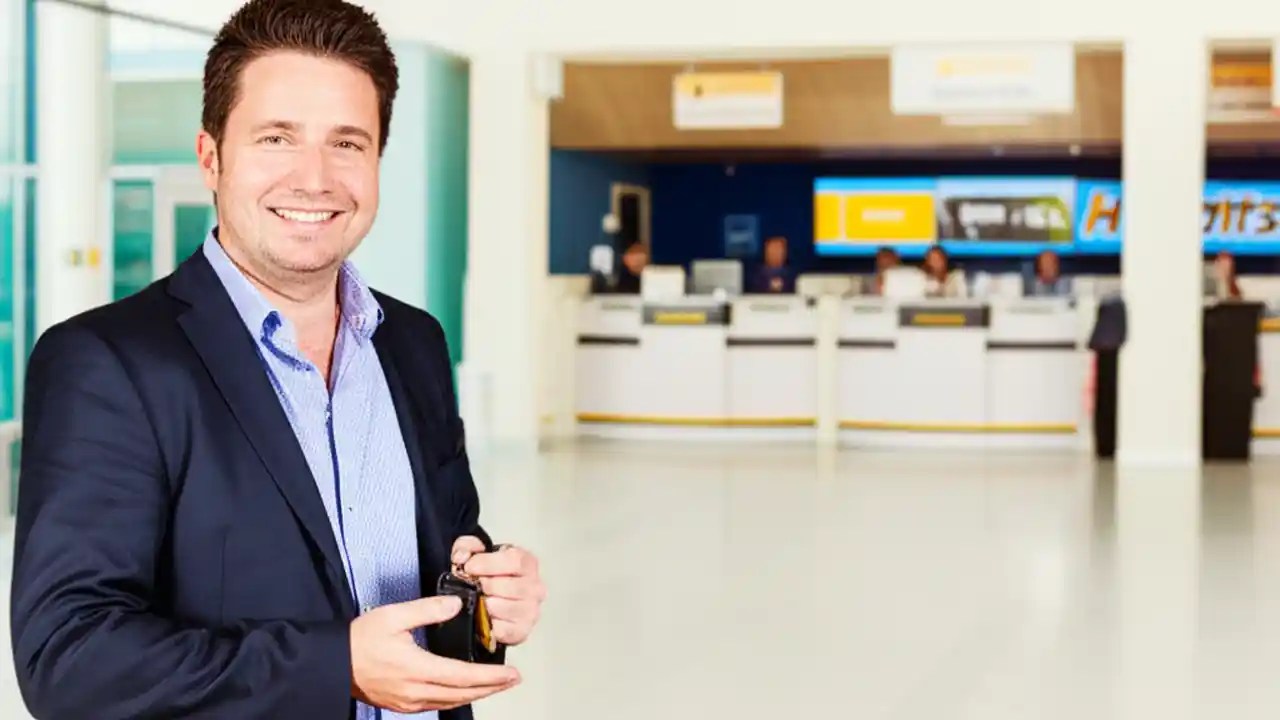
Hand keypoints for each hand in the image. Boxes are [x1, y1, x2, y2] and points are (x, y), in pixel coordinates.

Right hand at [351, 595, 521, 712]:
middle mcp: (416, 691)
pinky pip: (437, 705)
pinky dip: (457, 698)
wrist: (331, 663)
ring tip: (496, 685)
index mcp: (417, 669)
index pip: (464, 677)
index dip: (491, 676)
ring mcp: (409, 701)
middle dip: (492, 688)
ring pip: (452, 702)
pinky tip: (464, 690)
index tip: (511, 672)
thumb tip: (456, 605)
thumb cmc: (359, 639)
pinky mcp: (402, 704)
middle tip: (513, 679)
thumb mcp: (393, 616)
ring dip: (477, 694)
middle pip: (463, 694)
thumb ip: (427, 609)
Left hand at [452, 536, 546, 645]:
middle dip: (484, 586)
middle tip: (473, 585)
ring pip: (504, 607)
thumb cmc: (487, 576)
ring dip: (484, 604)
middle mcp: (536, 587)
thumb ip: (465, 547)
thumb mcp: (474, 553)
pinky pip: (502, 629)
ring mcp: (531, 611)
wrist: (489, 601)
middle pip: (510, 586)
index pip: (515, 561)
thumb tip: (462, 557)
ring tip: (478, 599)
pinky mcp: (522, 631)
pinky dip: (487, 623)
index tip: (470, 567)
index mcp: (528, 563)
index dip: (489, 564)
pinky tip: (482, 615)